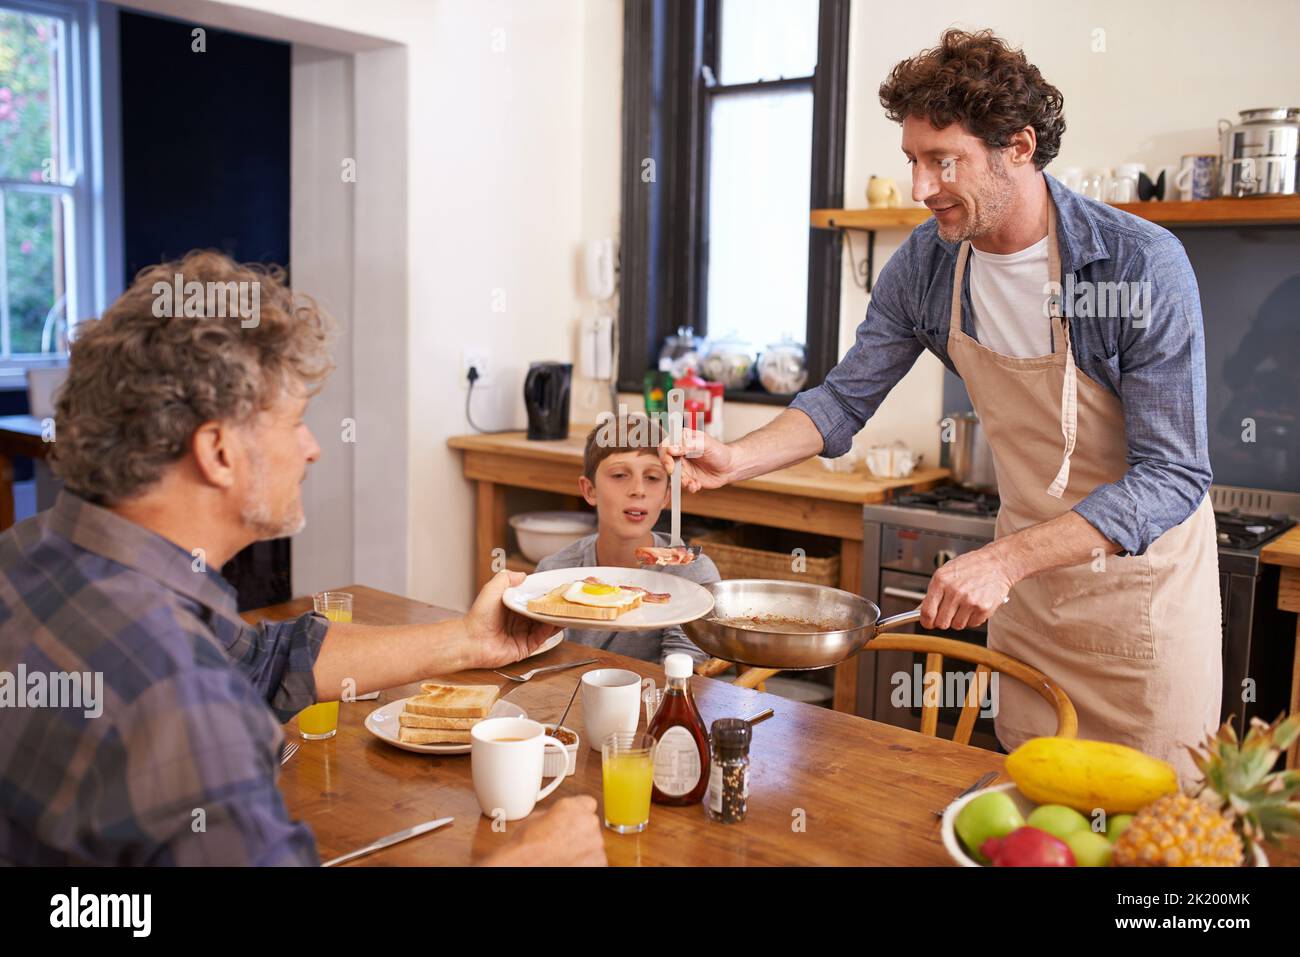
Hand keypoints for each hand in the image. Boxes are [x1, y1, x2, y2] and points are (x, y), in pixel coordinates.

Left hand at [463, 570, 559, 668]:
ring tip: (563, 611)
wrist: (471, 639)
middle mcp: (519, 621)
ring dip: (553, 619)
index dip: (543, 596)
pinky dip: (548, 631)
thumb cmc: (479, 615)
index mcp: (512, 607)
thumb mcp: (492, 589)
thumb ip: (506, 578)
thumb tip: (523, 574)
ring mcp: (523, 634)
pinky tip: (553, 623)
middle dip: (551, 608)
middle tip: (563, 600)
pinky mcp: (525, 647)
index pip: (532, 601)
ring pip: (544, 626)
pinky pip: (541, 638)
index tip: (554, 590)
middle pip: (540, 613)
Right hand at [481, 796, 606, 866]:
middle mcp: (588, 822)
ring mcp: (595, 843)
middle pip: (591, 823)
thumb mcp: (536, 818)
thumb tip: (558, 815)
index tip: (573, 819)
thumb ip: (556, 813)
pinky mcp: (598, 861)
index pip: (588, 803)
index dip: (579, 813)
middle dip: (581, 830)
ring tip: (563, 853)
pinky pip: (595, 859)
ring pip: (593, 842)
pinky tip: (569, 862)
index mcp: (573, 807)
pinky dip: (585, 861)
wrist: (525, 866)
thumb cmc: (526, 846)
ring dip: (583, 846)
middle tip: (564, 839)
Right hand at [658, 427, 736, 492]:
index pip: (665, 445)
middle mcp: (680, 453)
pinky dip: (689, 486)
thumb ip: (689, 444)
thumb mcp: (706, 444)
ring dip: (683, 480)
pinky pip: (682, 484)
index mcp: (682, 440)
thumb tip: (672, 449)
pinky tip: (697, 485)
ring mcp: (683, 466)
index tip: (670, 461)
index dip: (665, 454)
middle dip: (671, 469)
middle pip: (665, 460)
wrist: (730, 467)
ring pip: (674, 475)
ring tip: (694, 483)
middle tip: (677, 474)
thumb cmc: (719, 451)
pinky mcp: (687, 477)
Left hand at [920, 544, 1015, 630]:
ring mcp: (970, 601)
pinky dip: (973, 618)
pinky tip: (975, 605)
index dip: (926, 621)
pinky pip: (972, 624)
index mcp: (941, 581)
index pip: (927, 611)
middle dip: (943, 620)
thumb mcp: (947, 571)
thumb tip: (921, 610)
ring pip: (957, 625)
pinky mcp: (983, 608)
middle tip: (949, 612)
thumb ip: (934, 591)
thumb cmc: (972, 566)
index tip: (927, 623)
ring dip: (959, 619)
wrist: (997, 563)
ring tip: (965, 604)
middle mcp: (954, 591)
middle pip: (941, 623)